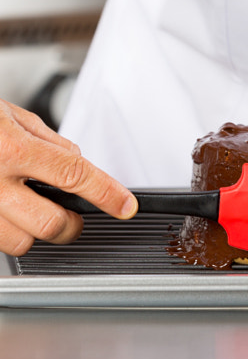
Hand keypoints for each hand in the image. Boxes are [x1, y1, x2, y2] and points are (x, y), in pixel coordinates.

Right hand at [0, 99, 136, 255]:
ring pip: (20, 243)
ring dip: (36, 231)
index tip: (125, 205)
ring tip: (33, 207)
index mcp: (12, 148)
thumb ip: (50, 141)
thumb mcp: (14, 115)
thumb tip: (78, 162)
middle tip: (75, 211)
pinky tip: (9, 209)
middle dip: (72, 223)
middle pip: (50, 223)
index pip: (73, 174)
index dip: (106, 192)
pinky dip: (8, 230)